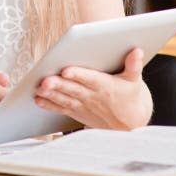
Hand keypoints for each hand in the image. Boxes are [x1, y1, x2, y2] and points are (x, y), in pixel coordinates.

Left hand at [34, 48, 152, 129]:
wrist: (130, 125)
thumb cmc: (130, 97)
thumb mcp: (135, 81)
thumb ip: (134, 66)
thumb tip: (136, 51)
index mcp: (106, 86)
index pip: (91, 80)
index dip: (79, 75)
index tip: (66, 71)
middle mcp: (93, 97)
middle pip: (73, 90)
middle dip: (59, 85)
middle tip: (45, 80)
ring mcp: (84, 106)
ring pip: (65, 99)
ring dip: (51, 95)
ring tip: (39, 88)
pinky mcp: (77, 112)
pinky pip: (62, 109)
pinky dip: (50, 105)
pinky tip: (39, 100)